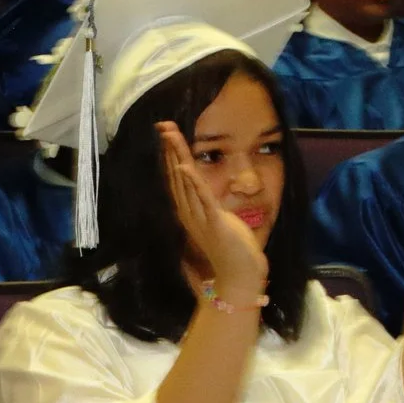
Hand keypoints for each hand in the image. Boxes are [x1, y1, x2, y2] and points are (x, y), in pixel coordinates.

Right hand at [158, 122, 266, 301]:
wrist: (240, 276)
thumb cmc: (233, 250)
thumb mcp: (218, 220)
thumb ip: (209, 206)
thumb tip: (205, 193)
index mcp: (190, 212)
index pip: (176, 179)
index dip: (170, 155)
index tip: (166, 134)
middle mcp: (189, 214)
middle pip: (176, 176)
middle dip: (170, 150)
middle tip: (163, 126)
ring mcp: (200, 218)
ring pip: (185, 182)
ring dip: (178, 157)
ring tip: (170, 136)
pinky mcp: (215, 222)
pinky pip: (202, 198)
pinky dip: (193, 181)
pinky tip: (184, 166)